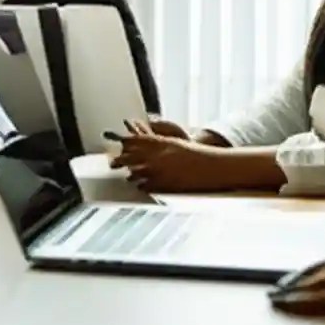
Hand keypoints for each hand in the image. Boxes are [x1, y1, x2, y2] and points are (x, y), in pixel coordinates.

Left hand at [109, 120, 245, 191]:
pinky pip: (144, 186)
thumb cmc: (196, 155)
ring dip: (131, 174)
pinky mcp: (162, 185)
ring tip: (129, 175)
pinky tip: (141, 184)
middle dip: (119, 159)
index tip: (114, 142)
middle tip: (112, 162)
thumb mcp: (175, 143)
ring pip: (134, 173)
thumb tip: (142, 137)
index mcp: (161, 143)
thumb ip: (157, 142)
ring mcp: (159, 171)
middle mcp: (157, 156)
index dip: (123, 141)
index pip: (135, 140)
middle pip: (130, 157)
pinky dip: (141, 185)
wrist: (212, 167)